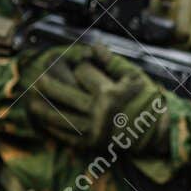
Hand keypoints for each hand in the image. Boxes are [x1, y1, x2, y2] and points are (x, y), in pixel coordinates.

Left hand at [24, 45, 170, 152]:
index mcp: (110, 92)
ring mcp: (93, 129)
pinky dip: (54, 129)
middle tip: (38, 79)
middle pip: (66, 94)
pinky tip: (45, 123)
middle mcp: (98, 111)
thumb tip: (95, 47)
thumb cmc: (148, 102)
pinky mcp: (93, 143)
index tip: (81, 64)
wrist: (158, 132)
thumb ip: (113, 63)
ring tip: (31, 102)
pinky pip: (67, 136)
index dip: (81, 65)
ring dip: (43, 109)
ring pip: (61, 117)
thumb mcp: (135, 78)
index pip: (84, 73)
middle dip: (49, 85)